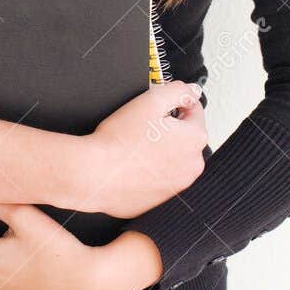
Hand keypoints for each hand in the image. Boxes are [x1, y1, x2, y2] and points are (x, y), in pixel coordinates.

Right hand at [77, 81, 207, 219]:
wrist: (95, 175)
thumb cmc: (119, 142)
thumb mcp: (151, 100)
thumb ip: (178, 90)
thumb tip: (191, 90)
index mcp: (195, 139)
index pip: (194, 110)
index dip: (174, 103)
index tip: (159, 107)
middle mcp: (192, 166)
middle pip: (184, 136)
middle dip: (168, 129)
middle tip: (142, 127)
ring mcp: (177, 186)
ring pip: (172, 158)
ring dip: (159, 150)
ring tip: (135, 146)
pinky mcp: (159, 199)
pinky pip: (158, 178)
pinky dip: (149, 170)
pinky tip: (132, 164)